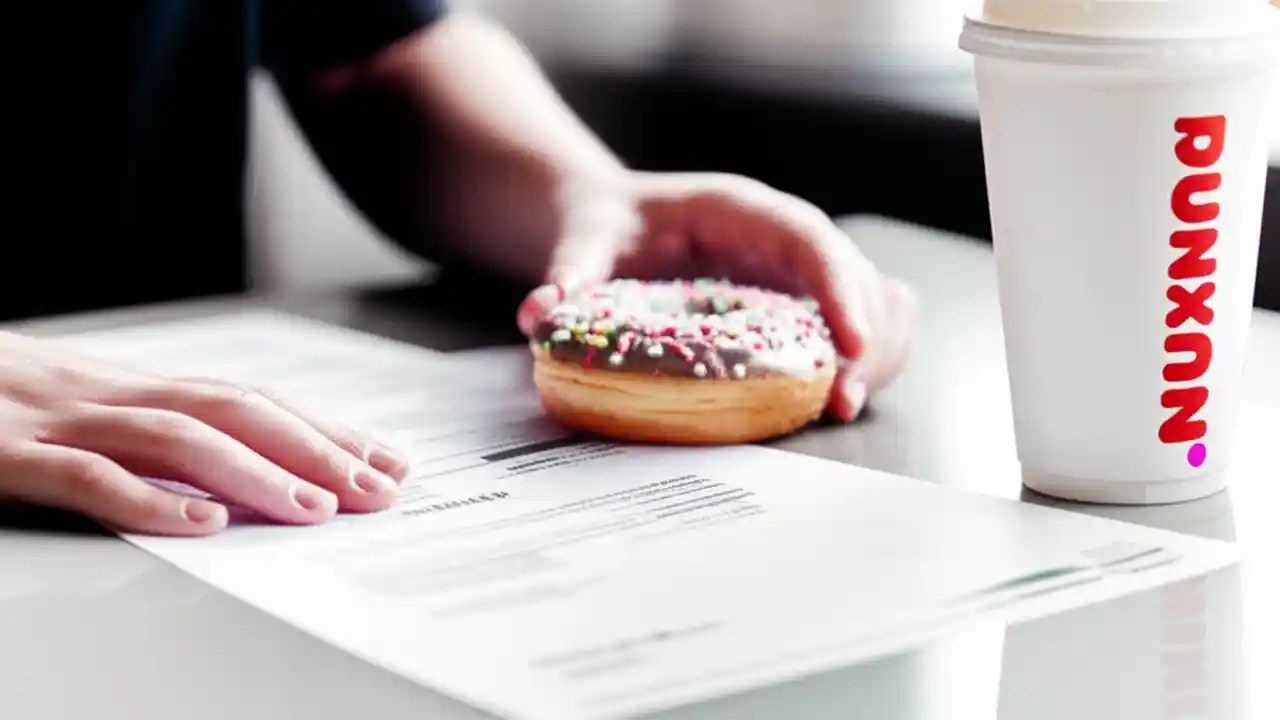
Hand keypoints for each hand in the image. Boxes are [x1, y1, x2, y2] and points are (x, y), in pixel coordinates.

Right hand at [0, 332, 408, 535]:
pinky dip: (147, 499)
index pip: (248, 400)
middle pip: (232, 409)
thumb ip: (146, 429)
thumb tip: (233, 469)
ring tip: (316, 508)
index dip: (323, 429)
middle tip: (379, 488)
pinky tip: (202, 524)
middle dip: (314, 448)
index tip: (386, 460)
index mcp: (128, 383)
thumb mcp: (74, 405)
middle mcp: (106, 391)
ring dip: (254, 471)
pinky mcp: (1, 453)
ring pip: (174, 435)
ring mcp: (53, 417)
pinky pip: (84, 475)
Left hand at [517, 171, 916, 420]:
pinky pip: (863, 326)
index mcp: (742, 210)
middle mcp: (784, 237)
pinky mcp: (802, 304)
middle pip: (859, 277)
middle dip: (864, 339)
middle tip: (838, 401)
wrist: (610, 222)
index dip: (838, 288)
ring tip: (840, 405)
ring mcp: (800, 272)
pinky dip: (865, 360)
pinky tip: (839, 393)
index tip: (849, 343)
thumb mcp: (583, 237)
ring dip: (874, 355)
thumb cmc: (607, 224)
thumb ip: (569, 269)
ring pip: (877, 304)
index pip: (809, 239)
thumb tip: (539, 313)